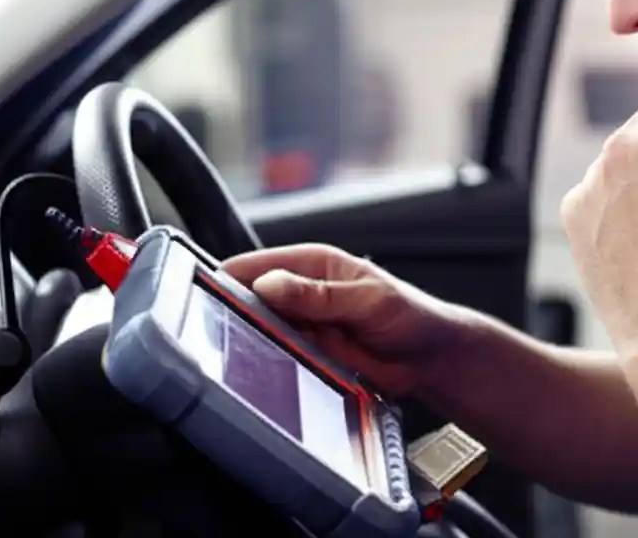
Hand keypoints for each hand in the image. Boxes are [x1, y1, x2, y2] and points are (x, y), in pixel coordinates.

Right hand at [221, 244, 474, 396]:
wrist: (430, 359)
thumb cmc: (410, 316)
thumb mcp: (366, 301)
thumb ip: (319, 295)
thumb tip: (269, 283)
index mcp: (314, 263)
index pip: (257, 264)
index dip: (230, 278)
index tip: (208, 296)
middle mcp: (301, 291)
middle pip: (250, 298)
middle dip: (232, 313)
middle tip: (218, 333)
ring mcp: (301, 324)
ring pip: (258, 330)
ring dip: (249, 341)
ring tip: (237, 356)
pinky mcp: (305, 353)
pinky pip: (275, 356)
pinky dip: (266, 364)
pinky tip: (260, 373)